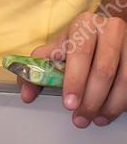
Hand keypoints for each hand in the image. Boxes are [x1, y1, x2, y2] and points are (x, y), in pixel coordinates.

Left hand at [19, 11, 126, 127]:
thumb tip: (27, 94)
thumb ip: (40, 69)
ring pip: (124, 81)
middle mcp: (110, 29)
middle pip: (104, 71)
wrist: (109, 29)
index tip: (69, 103)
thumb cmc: (82, 41)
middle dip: (91, 101)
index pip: (80, 54)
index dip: (75, 81)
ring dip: (110, 106)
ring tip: (96, 118)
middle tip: (81, 117)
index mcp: (85, 25)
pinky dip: (123, 102)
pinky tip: (112, 111)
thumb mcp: (60, 48)